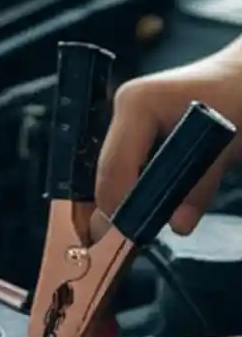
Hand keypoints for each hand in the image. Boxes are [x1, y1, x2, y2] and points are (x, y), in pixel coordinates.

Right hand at [97, 37, 241, 234]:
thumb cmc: (241, 95)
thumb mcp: (227, 144)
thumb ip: (200, 186)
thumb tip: (176, 225)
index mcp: (138, 105)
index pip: (115, 168)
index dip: (119, 207)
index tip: (125, 239)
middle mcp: (123, 109)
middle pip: (107, 173)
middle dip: (117, 207)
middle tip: (125, 241)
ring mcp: (126, 118)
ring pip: (112, 173)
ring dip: (125, 199)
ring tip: (136, 227)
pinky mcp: (134, 128)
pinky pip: (125, 167)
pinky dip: (135, 189)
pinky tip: (145, 207)